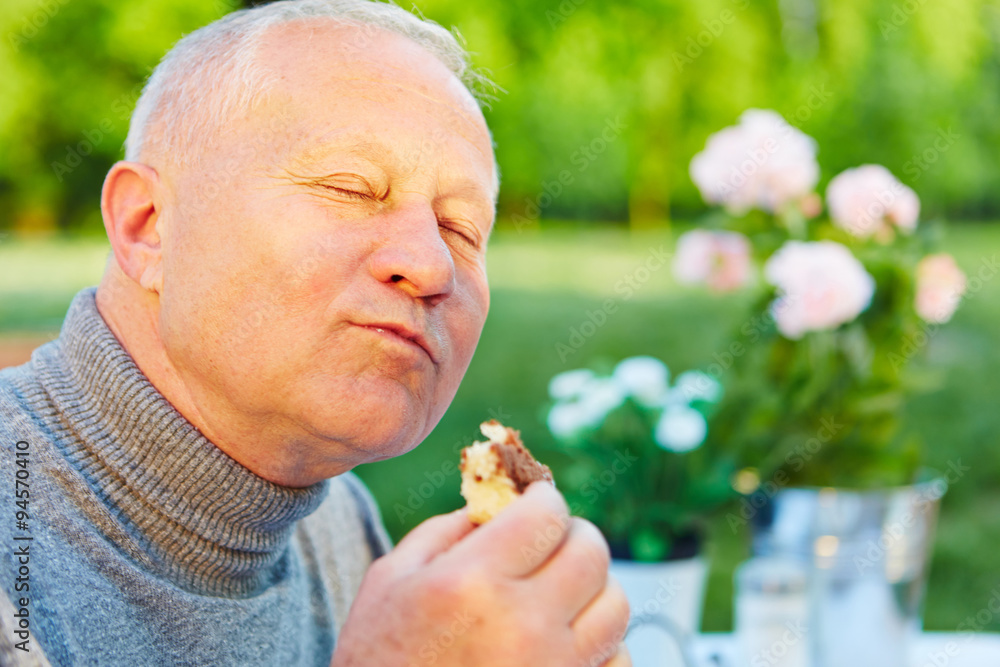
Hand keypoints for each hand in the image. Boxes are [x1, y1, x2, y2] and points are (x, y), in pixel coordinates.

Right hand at [331, 482, 629, 665]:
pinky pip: (618, 660)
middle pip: (591, 553)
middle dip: (574, 535)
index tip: (537, 501)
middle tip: (553, 539)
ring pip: (615, 604)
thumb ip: (447, 530)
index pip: (547, 515)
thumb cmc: (377, 657)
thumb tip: (500, 503)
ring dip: (592, 586)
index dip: (545, 499)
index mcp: (472, 583)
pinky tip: (565, 641)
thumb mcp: (391, 579)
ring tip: (560, 590)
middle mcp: (522, 626)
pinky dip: (601, 644)